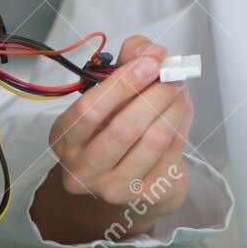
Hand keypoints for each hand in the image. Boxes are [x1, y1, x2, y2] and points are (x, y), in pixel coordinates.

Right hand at [45, 34, 192, 215]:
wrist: (134, 172)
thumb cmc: (117, 121)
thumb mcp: (114, 87)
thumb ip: (128, 59)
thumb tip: (152, 52)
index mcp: (64, 137)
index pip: (89, 110)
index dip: (123, 84)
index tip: (151, 62)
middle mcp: (82, 169)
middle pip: (123, 129)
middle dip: (154, 95)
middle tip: (173, 74)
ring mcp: (112, 188)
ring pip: (152, 142)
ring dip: (173, 108)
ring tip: (179, 88)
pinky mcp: (144, 196)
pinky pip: (171, 154)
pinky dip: (182, 125)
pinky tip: (182, 109)